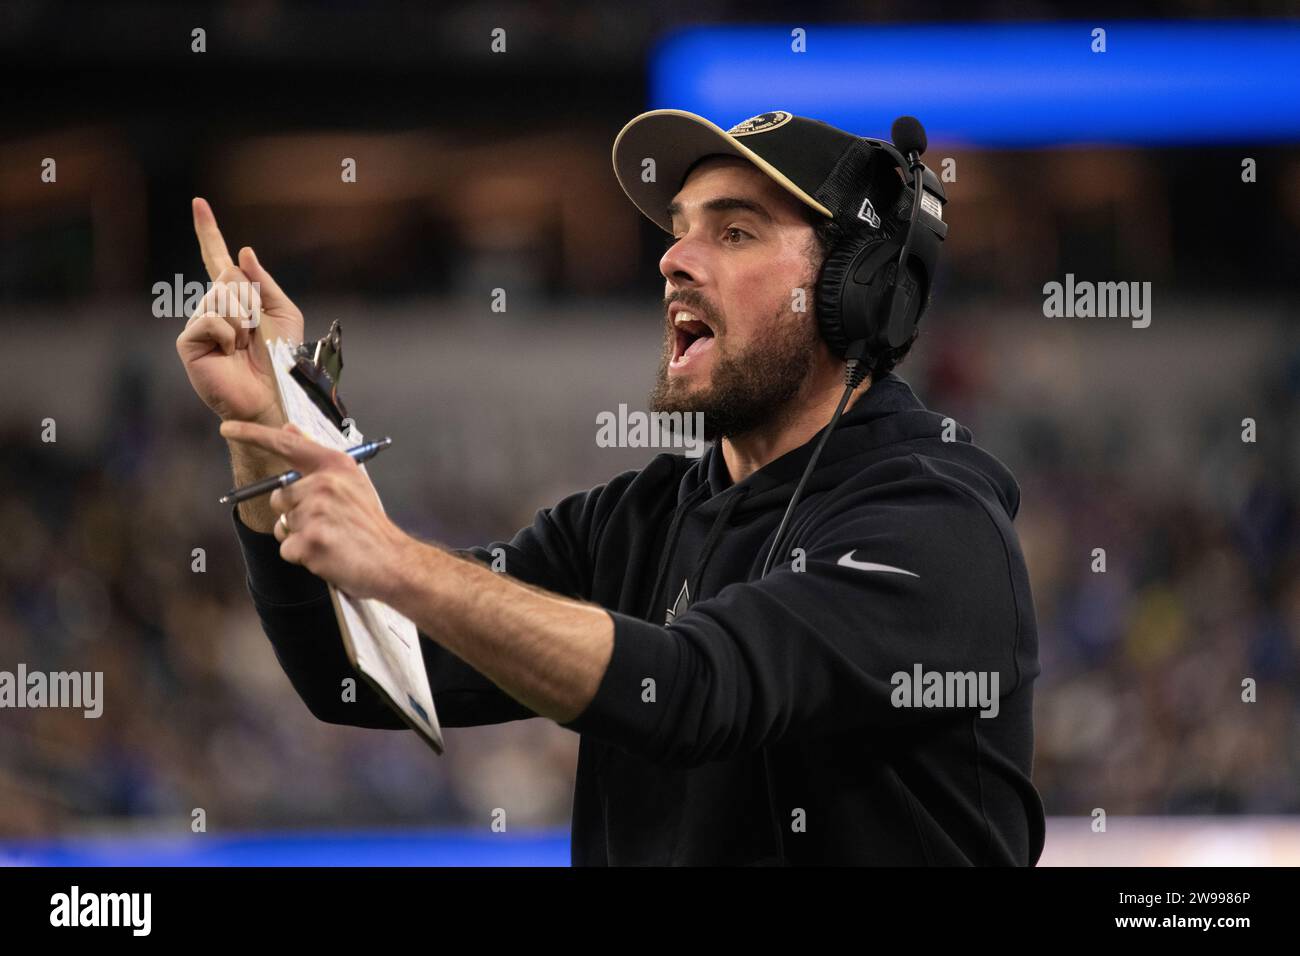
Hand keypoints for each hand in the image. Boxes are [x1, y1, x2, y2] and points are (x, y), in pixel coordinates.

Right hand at [176, 198, 304, 425]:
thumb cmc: (282, 360)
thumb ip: (263, 283)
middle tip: (255, 333)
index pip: (218, 259)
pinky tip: (230, 353)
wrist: (275, 395)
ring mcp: (199, 324)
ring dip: (242, 320)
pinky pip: (209, 320)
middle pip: (227, 278)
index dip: (208, 231)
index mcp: (236, 299)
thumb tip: (241, 252)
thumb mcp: (284, 314)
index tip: (199, 202)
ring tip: (244, 346)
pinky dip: (228, 334)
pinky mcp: (189, 343)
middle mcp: (213, 308)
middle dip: (250, 302)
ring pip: (220, 298)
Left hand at [220, 420, 413, 600]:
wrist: (392, 561)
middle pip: (279, 496)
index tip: (227, 428)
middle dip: (294, 514)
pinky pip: (286, 548)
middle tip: (325, 525)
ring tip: (329, 539)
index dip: (253, 434)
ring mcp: (317, 513)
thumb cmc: (369, 524)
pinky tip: (327, 554)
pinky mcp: (311, 541)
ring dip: (298, 536)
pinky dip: (302, 556)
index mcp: (335, 466)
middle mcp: (325, 484)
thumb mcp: (350, 482)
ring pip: (282, 525)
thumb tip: (289, 428)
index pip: (287, 445)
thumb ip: (316, 456)